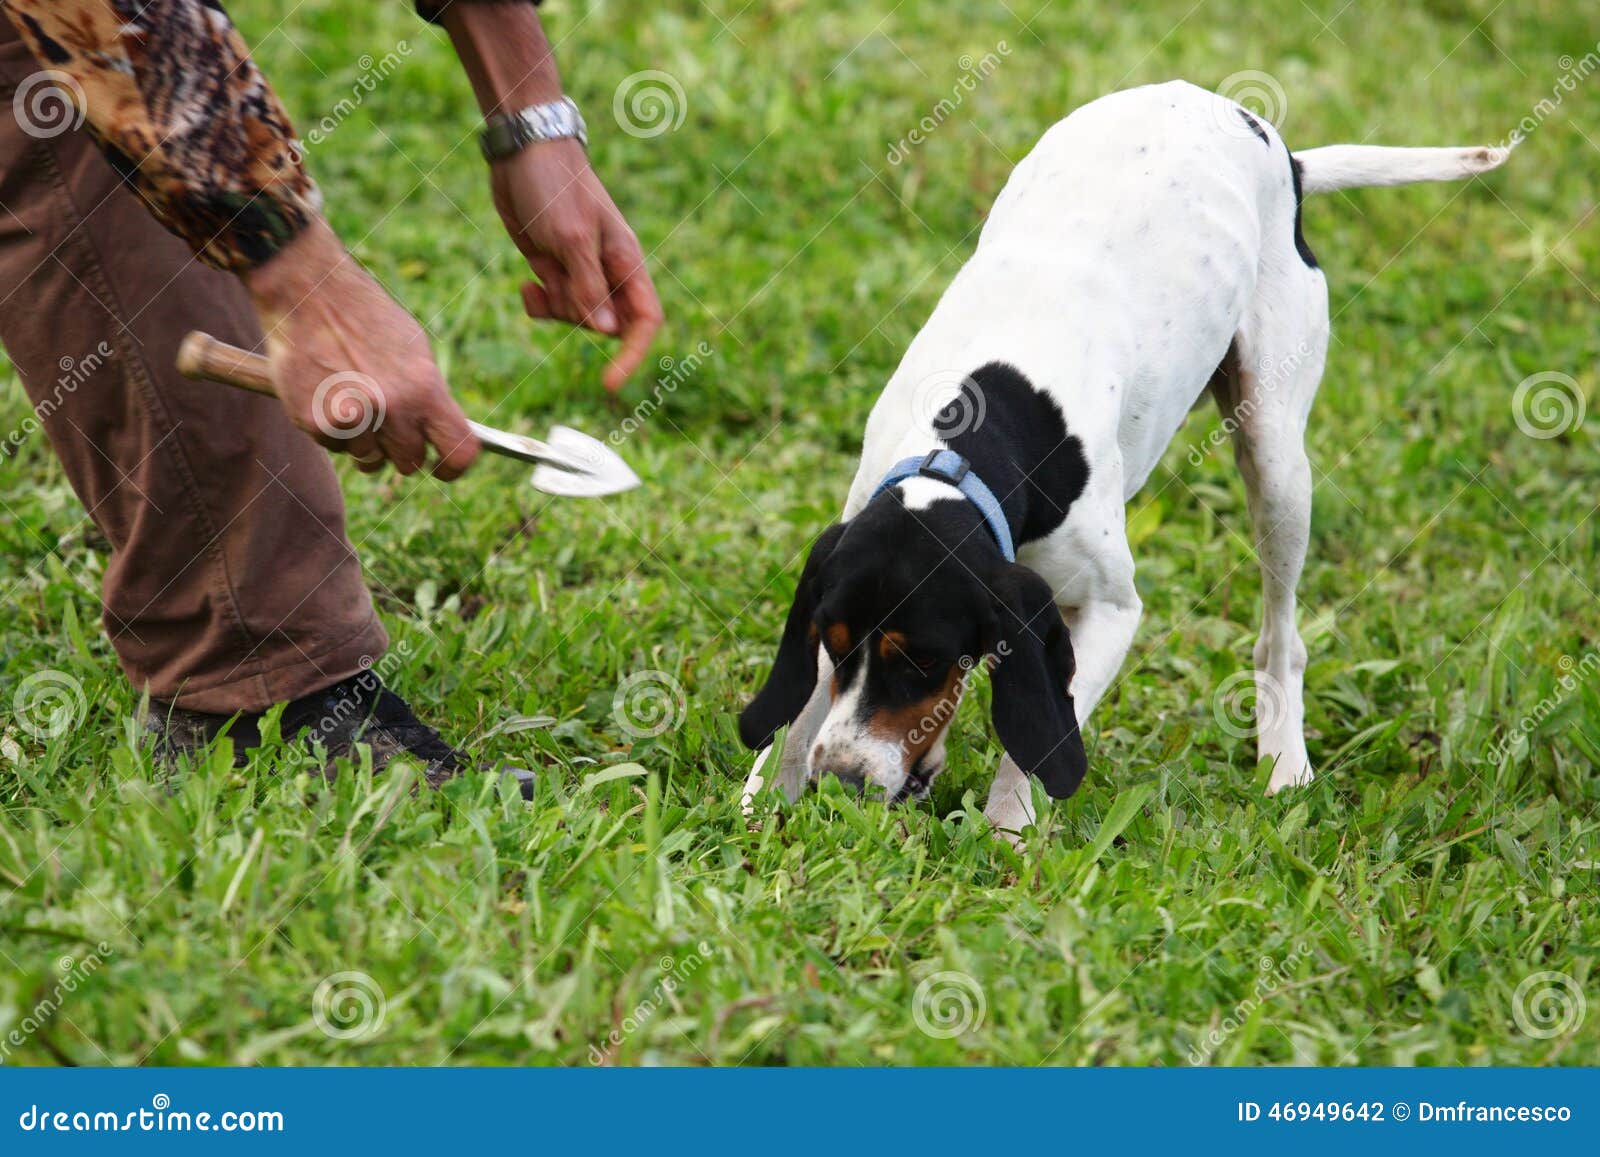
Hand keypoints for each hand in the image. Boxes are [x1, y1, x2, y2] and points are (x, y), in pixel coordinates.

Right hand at [242, 219, 479, 478]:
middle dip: (397, 449)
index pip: (458, 450)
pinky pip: (333, 447)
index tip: (440, 469)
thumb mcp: (414, 351)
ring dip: (360, 441)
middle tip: (381, 421)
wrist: (309, 290)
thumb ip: (428, 396)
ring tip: (349, 398)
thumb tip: (440, 433)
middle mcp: (394, 407)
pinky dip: (329, 430)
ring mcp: (356, 418)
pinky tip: (324, 393)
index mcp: (426, 389)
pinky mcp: (317, 422)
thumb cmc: (365, 318)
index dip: (452, 468)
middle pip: (409, 461)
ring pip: (367, 459)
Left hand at [490, 140, 663, 390]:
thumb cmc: (555, 186)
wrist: (522, 149)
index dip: (632, 354)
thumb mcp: (571, 238)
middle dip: (578, 320)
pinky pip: (551, 303)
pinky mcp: (553, 266)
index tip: (609, 384)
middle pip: (605, 324)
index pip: (643, 321)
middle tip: (555, 286)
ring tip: (537, 277)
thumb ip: (588, 287)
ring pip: (575, 317)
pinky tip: (525, 284)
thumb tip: (605, 333)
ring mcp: (580, 270)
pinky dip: (538, 302)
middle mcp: (608, 271)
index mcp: (626, 262)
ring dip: (555, 309)